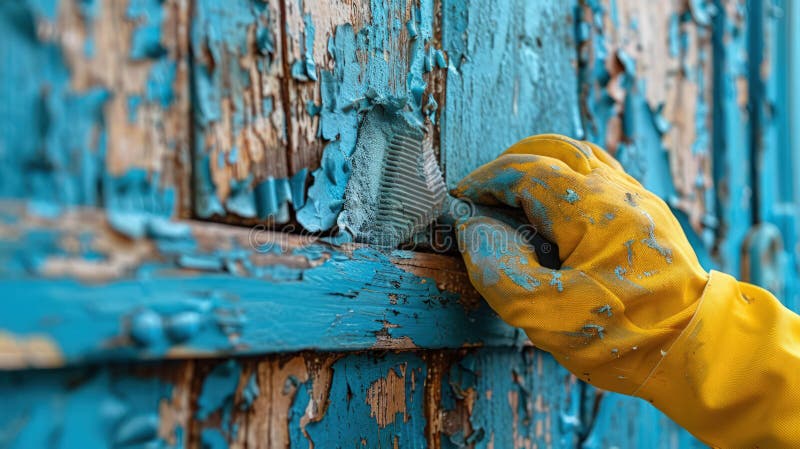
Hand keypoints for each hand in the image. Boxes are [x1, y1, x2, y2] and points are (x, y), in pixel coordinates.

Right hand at [453, 134, 708, 393]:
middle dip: (511, 164)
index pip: (526, 172)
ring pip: (582, 156)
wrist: (695, 349)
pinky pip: (603, 174)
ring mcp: (638, 199)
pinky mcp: (648, 214)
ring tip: (516, 194)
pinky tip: (556, 208)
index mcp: (592, 210)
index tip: (462, 197)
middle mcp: (617, 192)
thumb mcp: (545, 314)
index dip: (487, 180)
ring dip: (541, 166)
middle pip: (555, 149)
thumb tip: (472, 228)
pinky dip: (568, 178)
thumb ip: (497, 269)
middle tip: (485, 190)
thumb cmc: (623, 336)